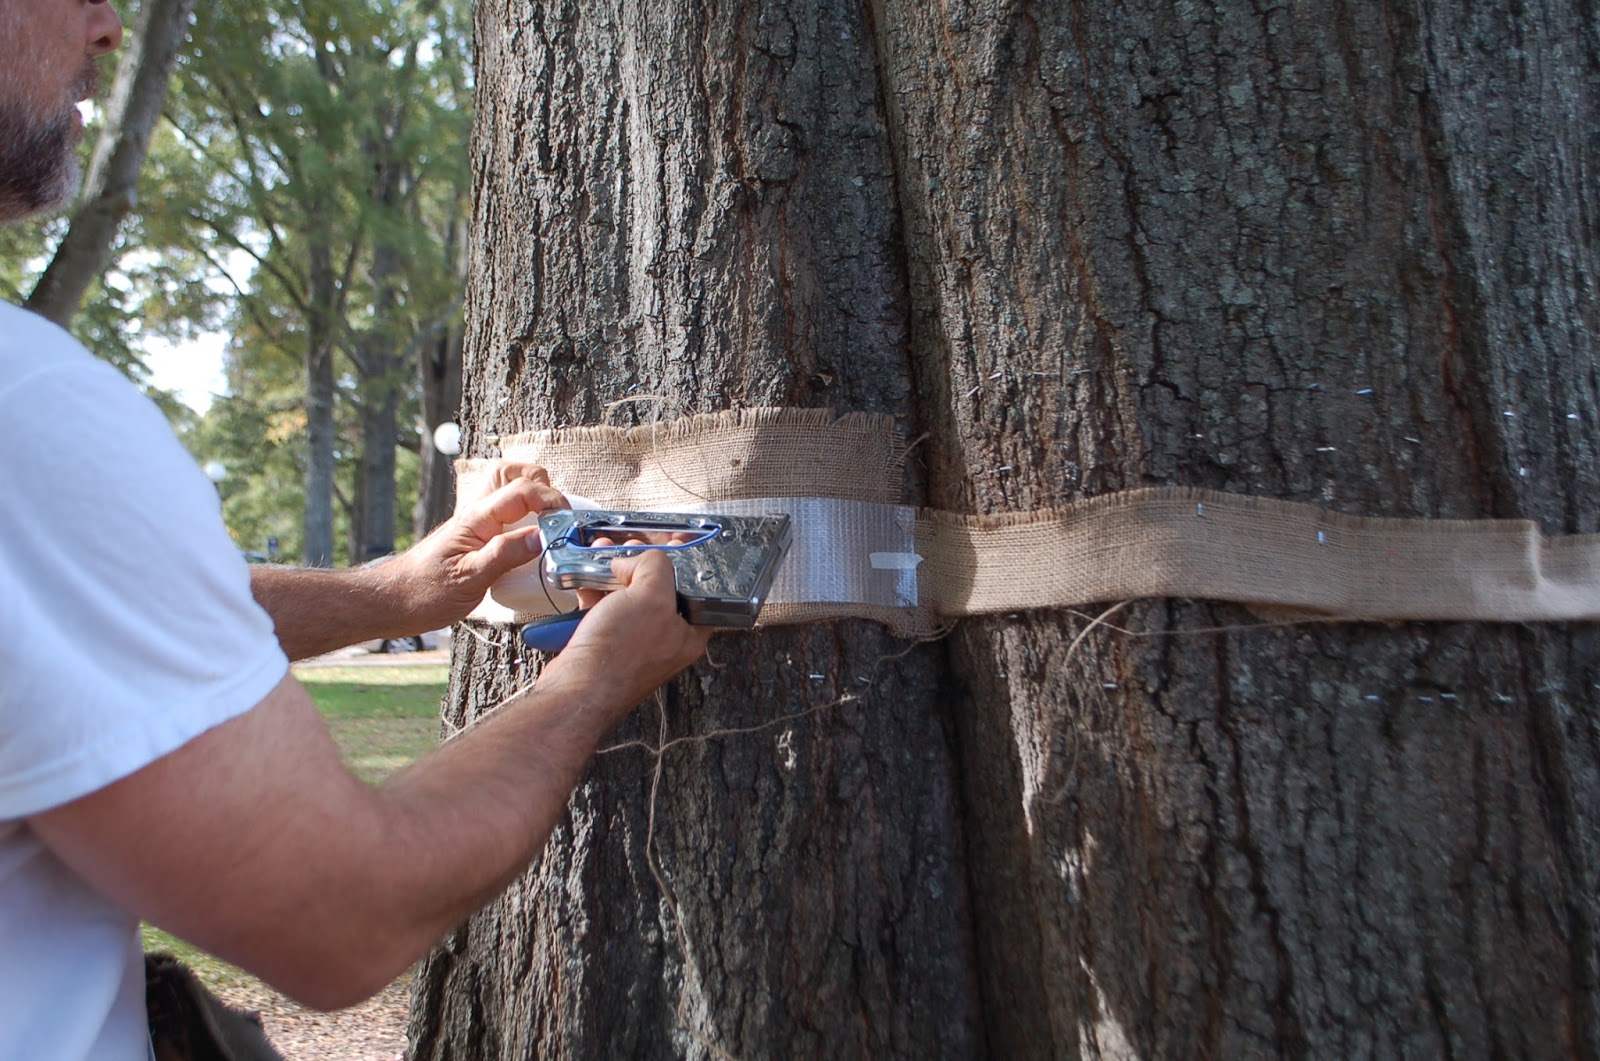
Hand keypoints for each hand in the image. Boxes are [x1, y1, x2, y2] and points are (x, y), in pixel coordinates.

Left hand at [383, 463, 568, 630]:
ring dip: (533, 498)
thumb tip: (542, 537)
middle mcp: (477, 514)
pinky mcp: (477, 538)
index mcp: (477, 519)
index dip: (552, 500)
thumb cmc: (424, 592)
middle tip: (558, 515)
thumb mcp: (470, 578)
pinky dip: (524, 519)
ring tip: (549, 524)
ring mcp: (477, 524)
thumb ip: (506, 554)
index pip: (522, 490)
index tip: (567, 521)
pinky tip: (532, 543)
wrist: (394, 602)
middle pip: (513, 474)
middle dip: (543, 486)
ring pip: (509, 491)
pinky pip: (506, 516)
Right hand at [541, 550, 710, 720]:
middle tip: (630, 549)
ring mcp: (635, 641)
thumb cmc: (619, 658)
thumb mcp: (651, 597)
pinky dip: (596, 589)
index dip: (685, 561)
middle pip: (659, 587)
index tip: (671, 542)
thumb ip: (656, 566)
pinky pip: (605, 607)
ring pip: (629, 594)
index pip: (697, 588)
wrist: (575, 688)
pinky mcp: (608, 642)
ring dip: (614, 571)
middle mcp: (665, 638)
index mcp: (689, 633)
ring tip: (602, 555)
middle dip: (641, 561)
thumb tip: (641, 556)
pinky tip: (587, 578)